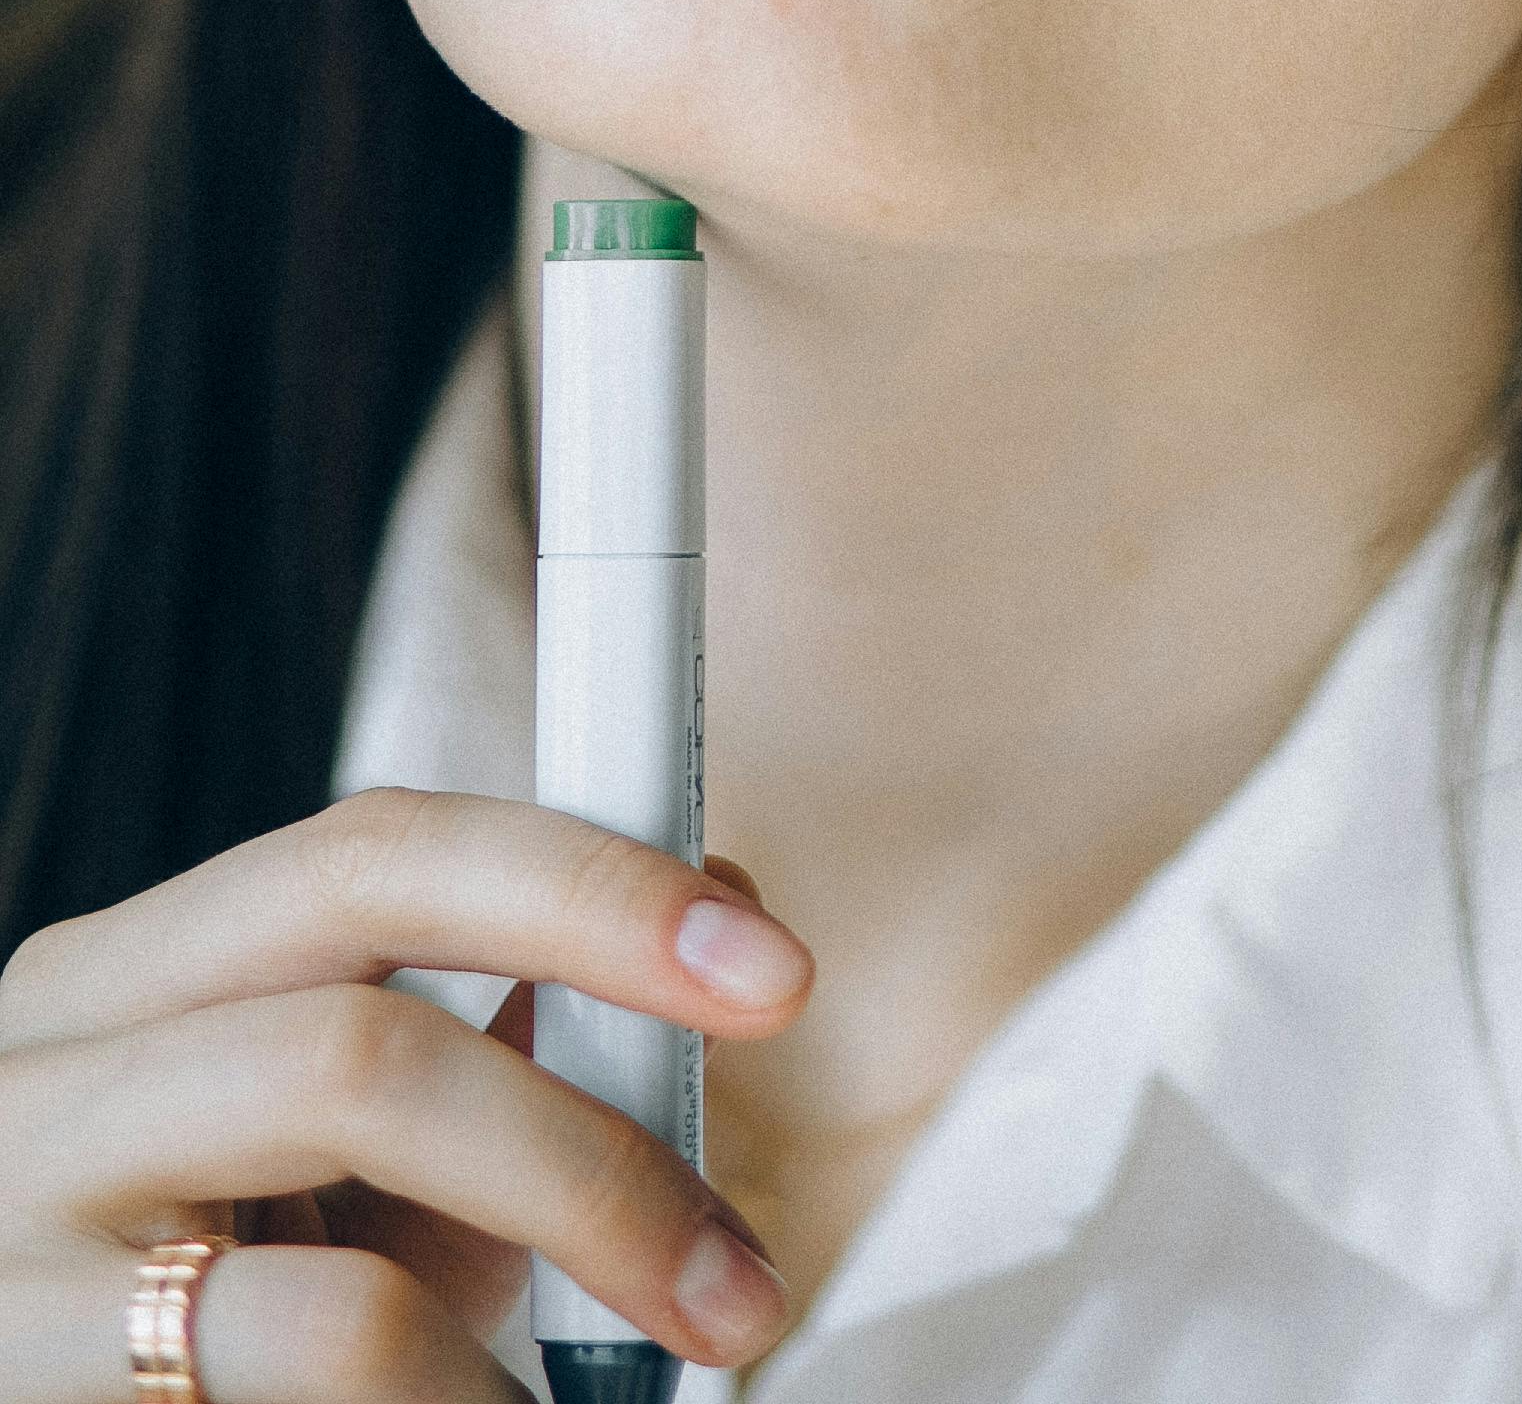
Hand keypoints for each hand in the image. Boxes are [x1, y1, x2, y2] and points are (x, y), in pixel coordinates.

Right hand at [0, 791, 812, 1401]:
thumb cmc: (203, 1353)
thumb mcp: (336, 1207)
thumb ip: (489, 1078)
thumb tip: (717, 937)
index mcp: (133, 979)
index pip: (379, 846)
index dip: (592, 871)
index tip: (773, 957)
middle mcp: (58, 1054)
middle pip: (365, 935)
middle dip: (599, 1002)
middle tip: (761, 1157)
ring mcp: (22, 1202)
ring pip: (355, 1085)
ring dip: (579, 1200)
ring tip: (698, 1329)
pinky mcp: (24, 1362)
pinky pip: (315, 1336)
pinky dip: (461, 1387)